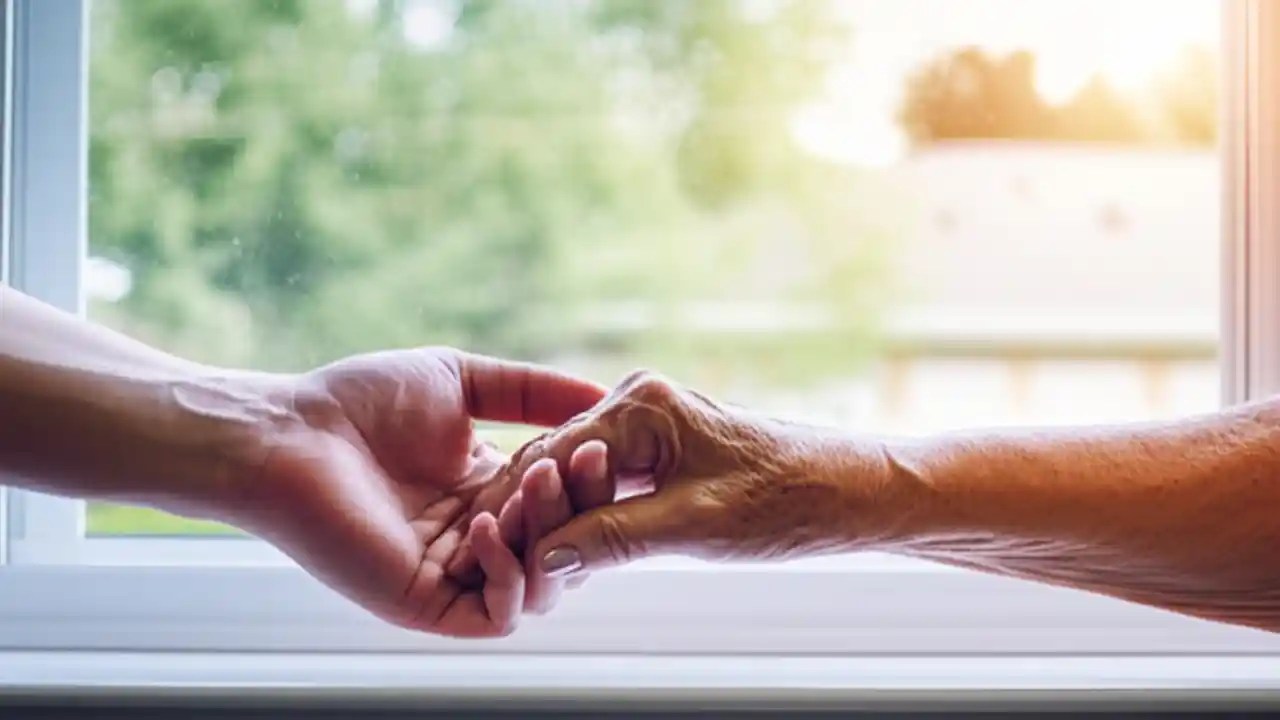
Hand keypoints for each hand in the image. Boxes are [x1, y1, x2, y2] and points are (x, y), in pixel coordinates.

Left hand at [233, 347, 605, 636]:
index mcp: (490, 490)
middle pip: (566, 542)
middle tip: (582, 458)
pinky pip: (497, 614)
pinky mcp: (427, 604)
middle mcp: (479, 537)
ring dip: (549, 533)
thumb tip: (602, 392)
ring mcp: (455, 574)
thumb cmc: (360, 402)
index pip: (566, 498)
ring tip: (533, 482)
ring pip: (543, 581)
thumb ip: (531, 390)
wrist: (288, 435)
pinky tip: (485, 524)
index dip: (589, 474)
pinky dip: (508, 575)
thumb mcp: (462, 381)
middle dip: (582, 501)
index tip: (603, 437)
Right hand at [503, 371, 899, 576]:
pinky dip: (588, 514)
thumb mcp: (693, 527)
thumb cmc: (789, 502)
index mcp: (643, 405)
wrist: (854, 493)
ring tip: (519, 559)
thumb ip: (612, 537)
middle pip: (559, 461)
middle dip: (529, 511)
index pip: (552, 455)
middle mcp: (641, 404)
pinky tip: (569, 547)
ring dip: (556, 516)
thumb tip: (544, 557)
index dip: (516, 506)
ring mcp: (653, 425)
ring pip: (581, 474)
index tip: (482, 548)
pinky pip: (609, 481)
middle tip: (488, 559)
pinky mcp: (667, 450)